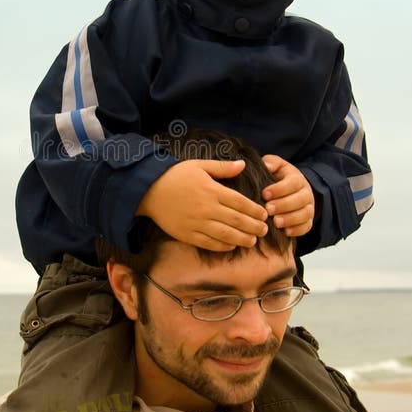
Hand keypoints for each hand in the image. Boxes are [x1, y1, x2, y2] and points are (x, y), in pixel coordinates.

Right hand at [136, 159, 267, 250]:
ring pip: (226, 235)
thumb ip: (222, 167)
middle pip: (237, 221)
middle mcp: (207, 208)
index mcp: (212, 190)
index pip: (240, 203)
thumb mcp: (199, 165)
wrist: (148, 189)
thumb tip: (242, 164)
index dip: (254, 210)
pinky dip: (223, 246)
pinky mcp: (187, 234)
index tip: (264, 214)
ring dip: (242, 239)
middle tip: (264, 230)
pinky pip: (209, 243)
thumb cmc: (174, 175)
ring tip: (252, 241)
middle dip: (253, 227)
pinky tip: (232, 246)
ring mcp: (197, 223)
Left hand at [262, 156, 314, 236]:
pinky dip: (297, 230)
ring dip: (290, 219)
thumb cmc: (278, 178)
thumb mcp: (276, 166)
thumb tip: (267, 165)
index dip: (279, 189)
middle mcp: (306, 193)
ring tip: (276, 222)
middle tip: (268, 209)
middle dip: (283, 205)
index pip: (292, 183)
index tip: (264, 193)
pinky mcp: (308, 221)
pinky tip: (285, 232)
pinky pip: (307, 227)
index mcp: (297, 179)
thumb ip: (271, 163)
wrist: (291, 191)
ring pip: (305, 214)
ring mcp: (309, 208)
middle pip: (300, 199)